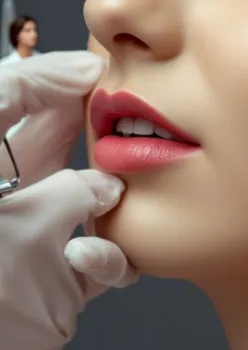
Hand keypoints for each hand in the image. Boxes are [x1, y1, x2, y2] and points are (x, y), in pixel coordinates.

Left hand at [0, 52, 138, 349]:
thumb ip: (18, 95)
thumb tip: (81, 73)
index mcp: (1, 149)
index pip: (48, 95)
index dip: (83, 79)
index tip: (114, 72)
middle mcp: (28, 185)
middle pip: (86, 140)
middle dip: (114, 133)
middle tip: (133, 127)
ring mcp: (50, 231)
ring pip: (112, 198)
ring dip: (121, 197)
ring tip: (110, 196)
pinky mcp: (69, 277)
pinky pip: (112, 258)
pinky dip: (110, 255)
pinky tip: (83, 254)